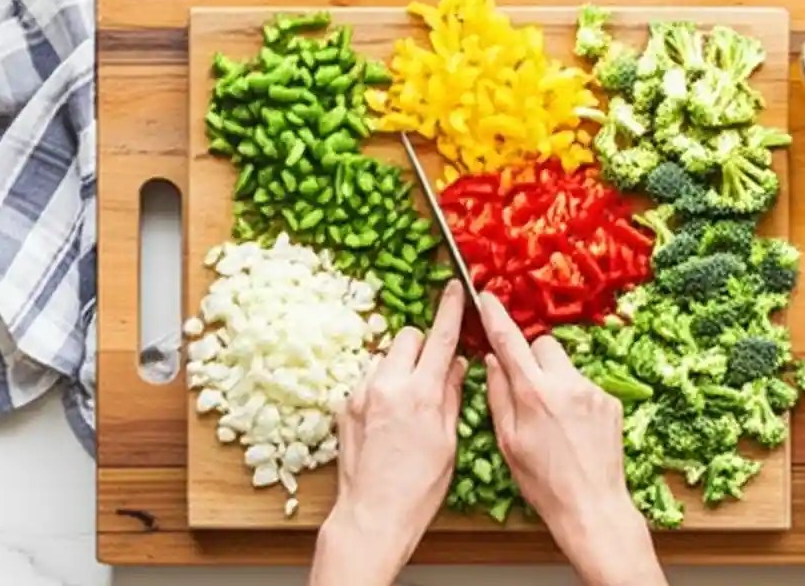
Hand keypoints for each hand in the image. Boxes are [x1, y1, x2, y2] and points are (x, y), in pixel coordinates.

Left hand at [310, 280, 466, 585]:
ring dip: (401, 368)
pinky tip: (388, 419)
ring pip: (386, 358)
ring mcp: (362, 394)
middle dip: (424, 347)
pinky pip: (369, 380)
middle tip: (433, 374)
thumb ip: (452, 396)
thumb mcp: (448, 442)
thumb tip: (459, 365)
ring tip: (409, 404)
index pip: (441, 337)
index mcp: (421, 394)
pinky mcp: (345, 406)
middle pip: (408, 337)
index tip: (456, 288)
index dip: (451, 309)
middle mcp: (387, 386)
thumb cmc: (417, 489)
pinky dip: (382, 387)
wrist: (372, 515)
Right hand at [478, 293, 666, 585]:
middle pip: (543, 345)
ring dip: (553, 380)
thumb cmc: (544, 483)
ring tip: (552, 418)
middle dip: (531, 358)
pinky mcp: (610, 401)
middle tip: (526, 388)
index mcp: (533, 393)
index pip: (509, 341)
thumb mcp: (508, 441)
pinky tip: (572, 428)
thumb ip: (498, 395)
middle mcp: (565, 384)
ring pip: (565, 366)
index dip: (495, 316)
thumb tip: (493, 361)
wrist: (592, 506)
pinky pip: (584, 385)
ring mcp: (592, 391)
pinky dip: (574, 397)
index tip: (487, 297)